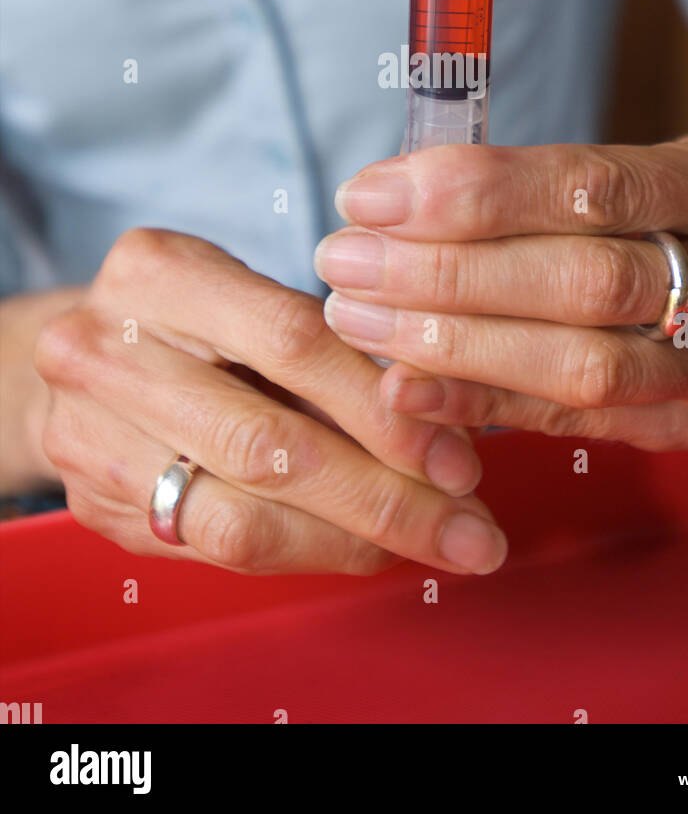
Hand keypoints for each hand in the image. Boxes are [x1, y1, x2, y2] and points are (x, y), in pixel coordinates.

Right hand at [35, 230, 506, 574]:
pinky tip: (362, 548)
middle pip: (267, 442)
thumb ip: (329, 345)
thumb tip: (445, 417)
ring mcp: (88, 434)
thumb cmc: (194, 320)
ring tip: (431, 544)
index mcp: (159, 270)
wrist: (84, 357)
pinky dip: (305, 553)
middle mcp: (105, 349)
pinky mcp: (96, 506)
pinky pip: (218, 551)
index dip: (382, 406)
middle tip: (467, 525)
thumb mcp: (248, 293)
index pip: (291, 340)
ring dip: (353, 540)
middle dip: (384, 494)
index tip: (459, 454)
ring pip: (241, 517)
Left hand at [316, 136, 687, 451]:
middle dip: (449, 274)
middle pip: (587, 281)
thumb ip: (544, 184)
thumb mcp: (653, 166)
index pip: (596, 187)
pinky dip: (484, 405)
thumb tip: (398, 197)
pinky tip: (405, 389)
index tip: (376, 194)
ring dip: (452, 345)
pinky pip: (579, 423)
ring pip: (583, 365)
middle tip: (346, 259)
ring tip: (358, 317)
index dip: (478, 194)